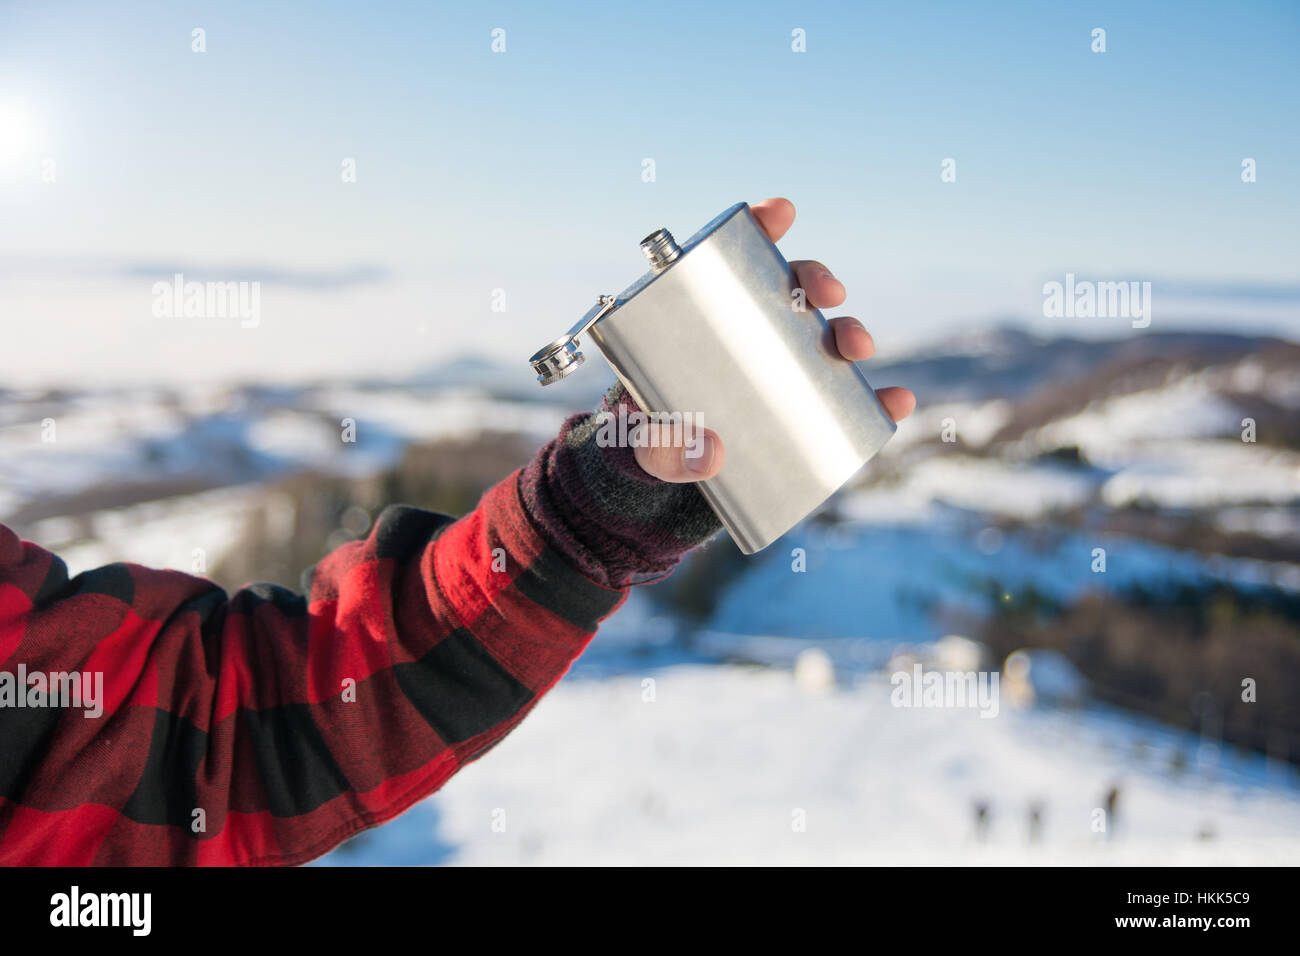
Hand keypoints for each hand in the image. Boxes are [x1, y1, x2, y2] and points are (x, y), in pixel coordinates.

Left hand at [634, 197, 915, 482]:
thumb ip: (662, 448)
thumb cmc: (644, 443)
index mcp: (701, 316)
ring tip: (857, 349)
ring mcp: (779, 369)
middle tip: (828, 296)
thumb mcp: (642, 443)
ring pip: (824, 334)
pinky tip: (897, 401)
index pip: (731, 255)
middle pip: (790, 287)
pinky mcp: (802, 410)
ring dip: (849, 331)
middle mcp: (749, 331)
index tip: (781, 214)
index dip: (760, 225)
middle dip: (817, 280)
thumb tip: (709, 454)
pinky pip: (848, 400)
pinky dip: (877, 400)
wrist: (662, 484)